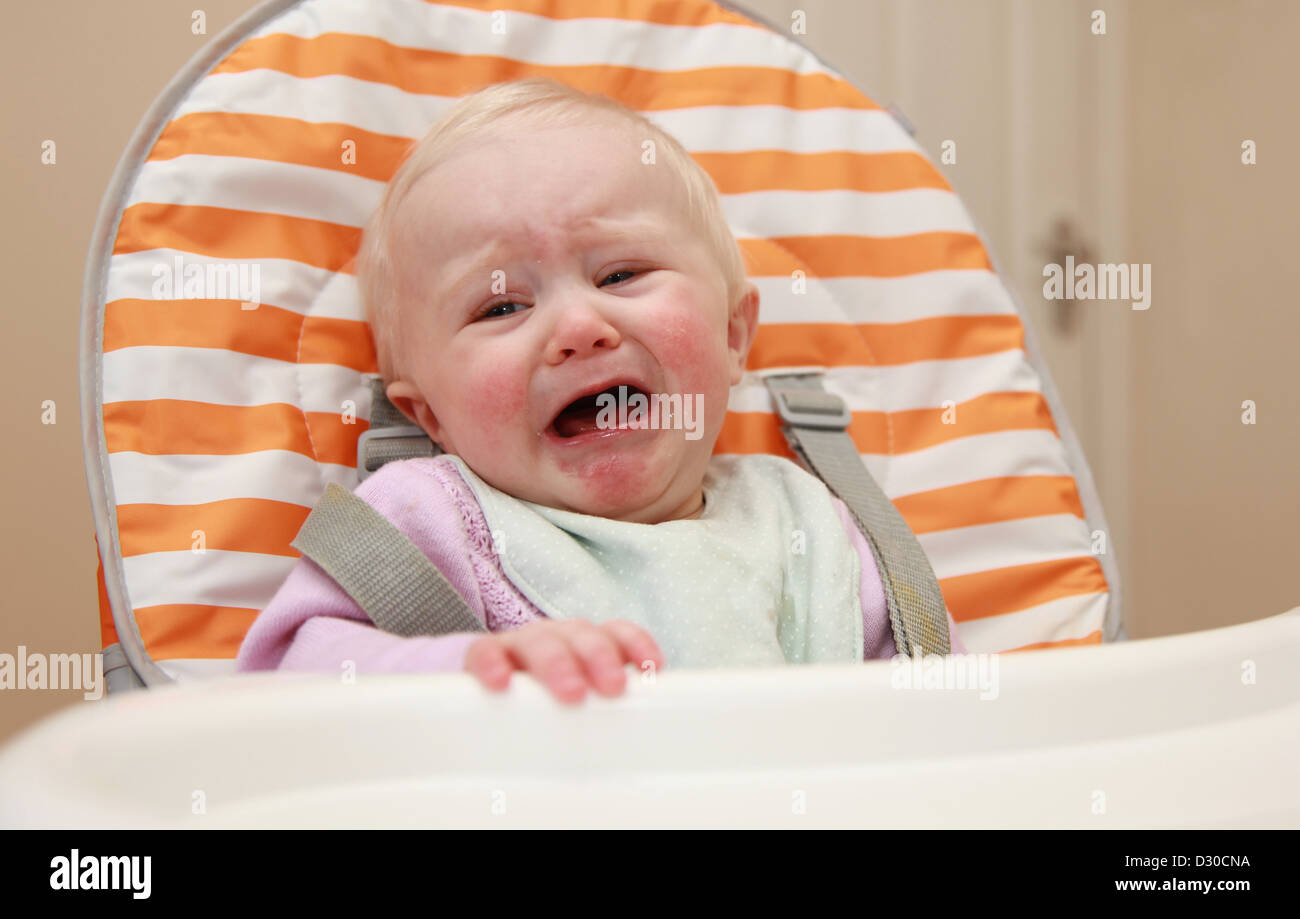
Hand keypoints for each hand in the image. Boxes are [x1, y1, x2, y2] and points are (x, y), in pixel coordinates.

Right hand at [464, 618, 663, 704]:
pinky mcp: (485, 656)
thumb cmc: (550, 704)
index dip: (636, 644)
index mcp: (586, 643)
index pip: (616, 632)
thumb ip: (610, 714)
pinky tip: (500, 683)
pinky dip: (493, 663)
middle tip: (613, 687)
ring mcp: (521, 644)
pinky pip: (485, 651)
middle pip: (581, 635)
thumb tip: (645, 748)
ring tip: (571, 693)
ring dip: (558, 663)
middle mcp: (557, 637)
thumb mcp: (583, 705)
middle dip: (600, 657)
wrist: (495, 692)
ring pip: (539, 640)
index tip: (653, 668)